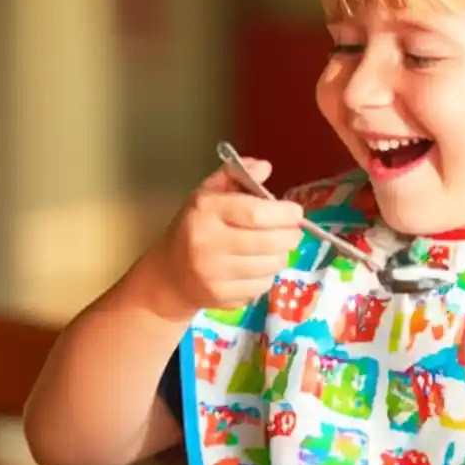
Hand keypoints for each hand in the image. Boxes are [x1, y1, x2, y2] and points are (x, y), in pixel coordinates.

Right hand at [145, 158, 304, 317]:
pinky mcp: (222, 297)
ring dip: (280, 256)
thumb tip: (265, 167)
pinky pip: (262, 286)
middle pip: (268, 242)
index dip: (283, 214)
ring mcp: (214, 274)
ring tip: (273, 249)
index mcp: (205, 211)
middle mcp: (207, 243)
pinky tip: (256, 268)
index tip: (295, 213)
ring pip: (270, 266)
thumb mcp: (208, 195)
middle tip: (292, 232)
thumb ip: (236, 175)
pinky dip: (267, 276)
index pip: (254, 213)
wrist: (169, 274)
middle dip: (290, 236)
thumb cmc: (195, 228)